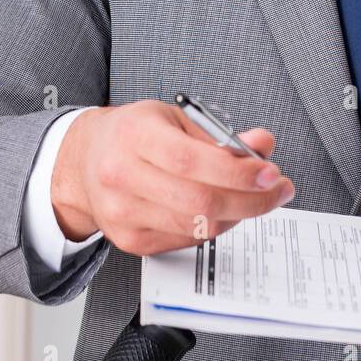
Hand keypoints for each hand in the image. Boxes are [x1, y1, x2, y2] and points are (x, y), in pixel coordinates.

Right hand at [51, 99, 295, 255]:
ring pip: (198, 227)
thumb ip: (219, 135)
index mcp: (135, 136)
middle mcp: (123, 176)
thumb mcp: (174, 118)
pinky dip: (214, 226)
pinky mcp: (130, 241)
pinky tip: (222, 210)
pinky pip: (187, 241)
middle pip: (199, 202)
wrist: (83, 162)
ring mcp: (124, 213)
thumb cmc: (131, 135)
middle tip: (276, 190)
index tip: (270, 173)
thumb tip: (261, 145)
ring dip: (238, 215)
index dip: (238, 172)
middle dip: (251, 200)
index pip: (192, 161)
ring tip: (254, 198)